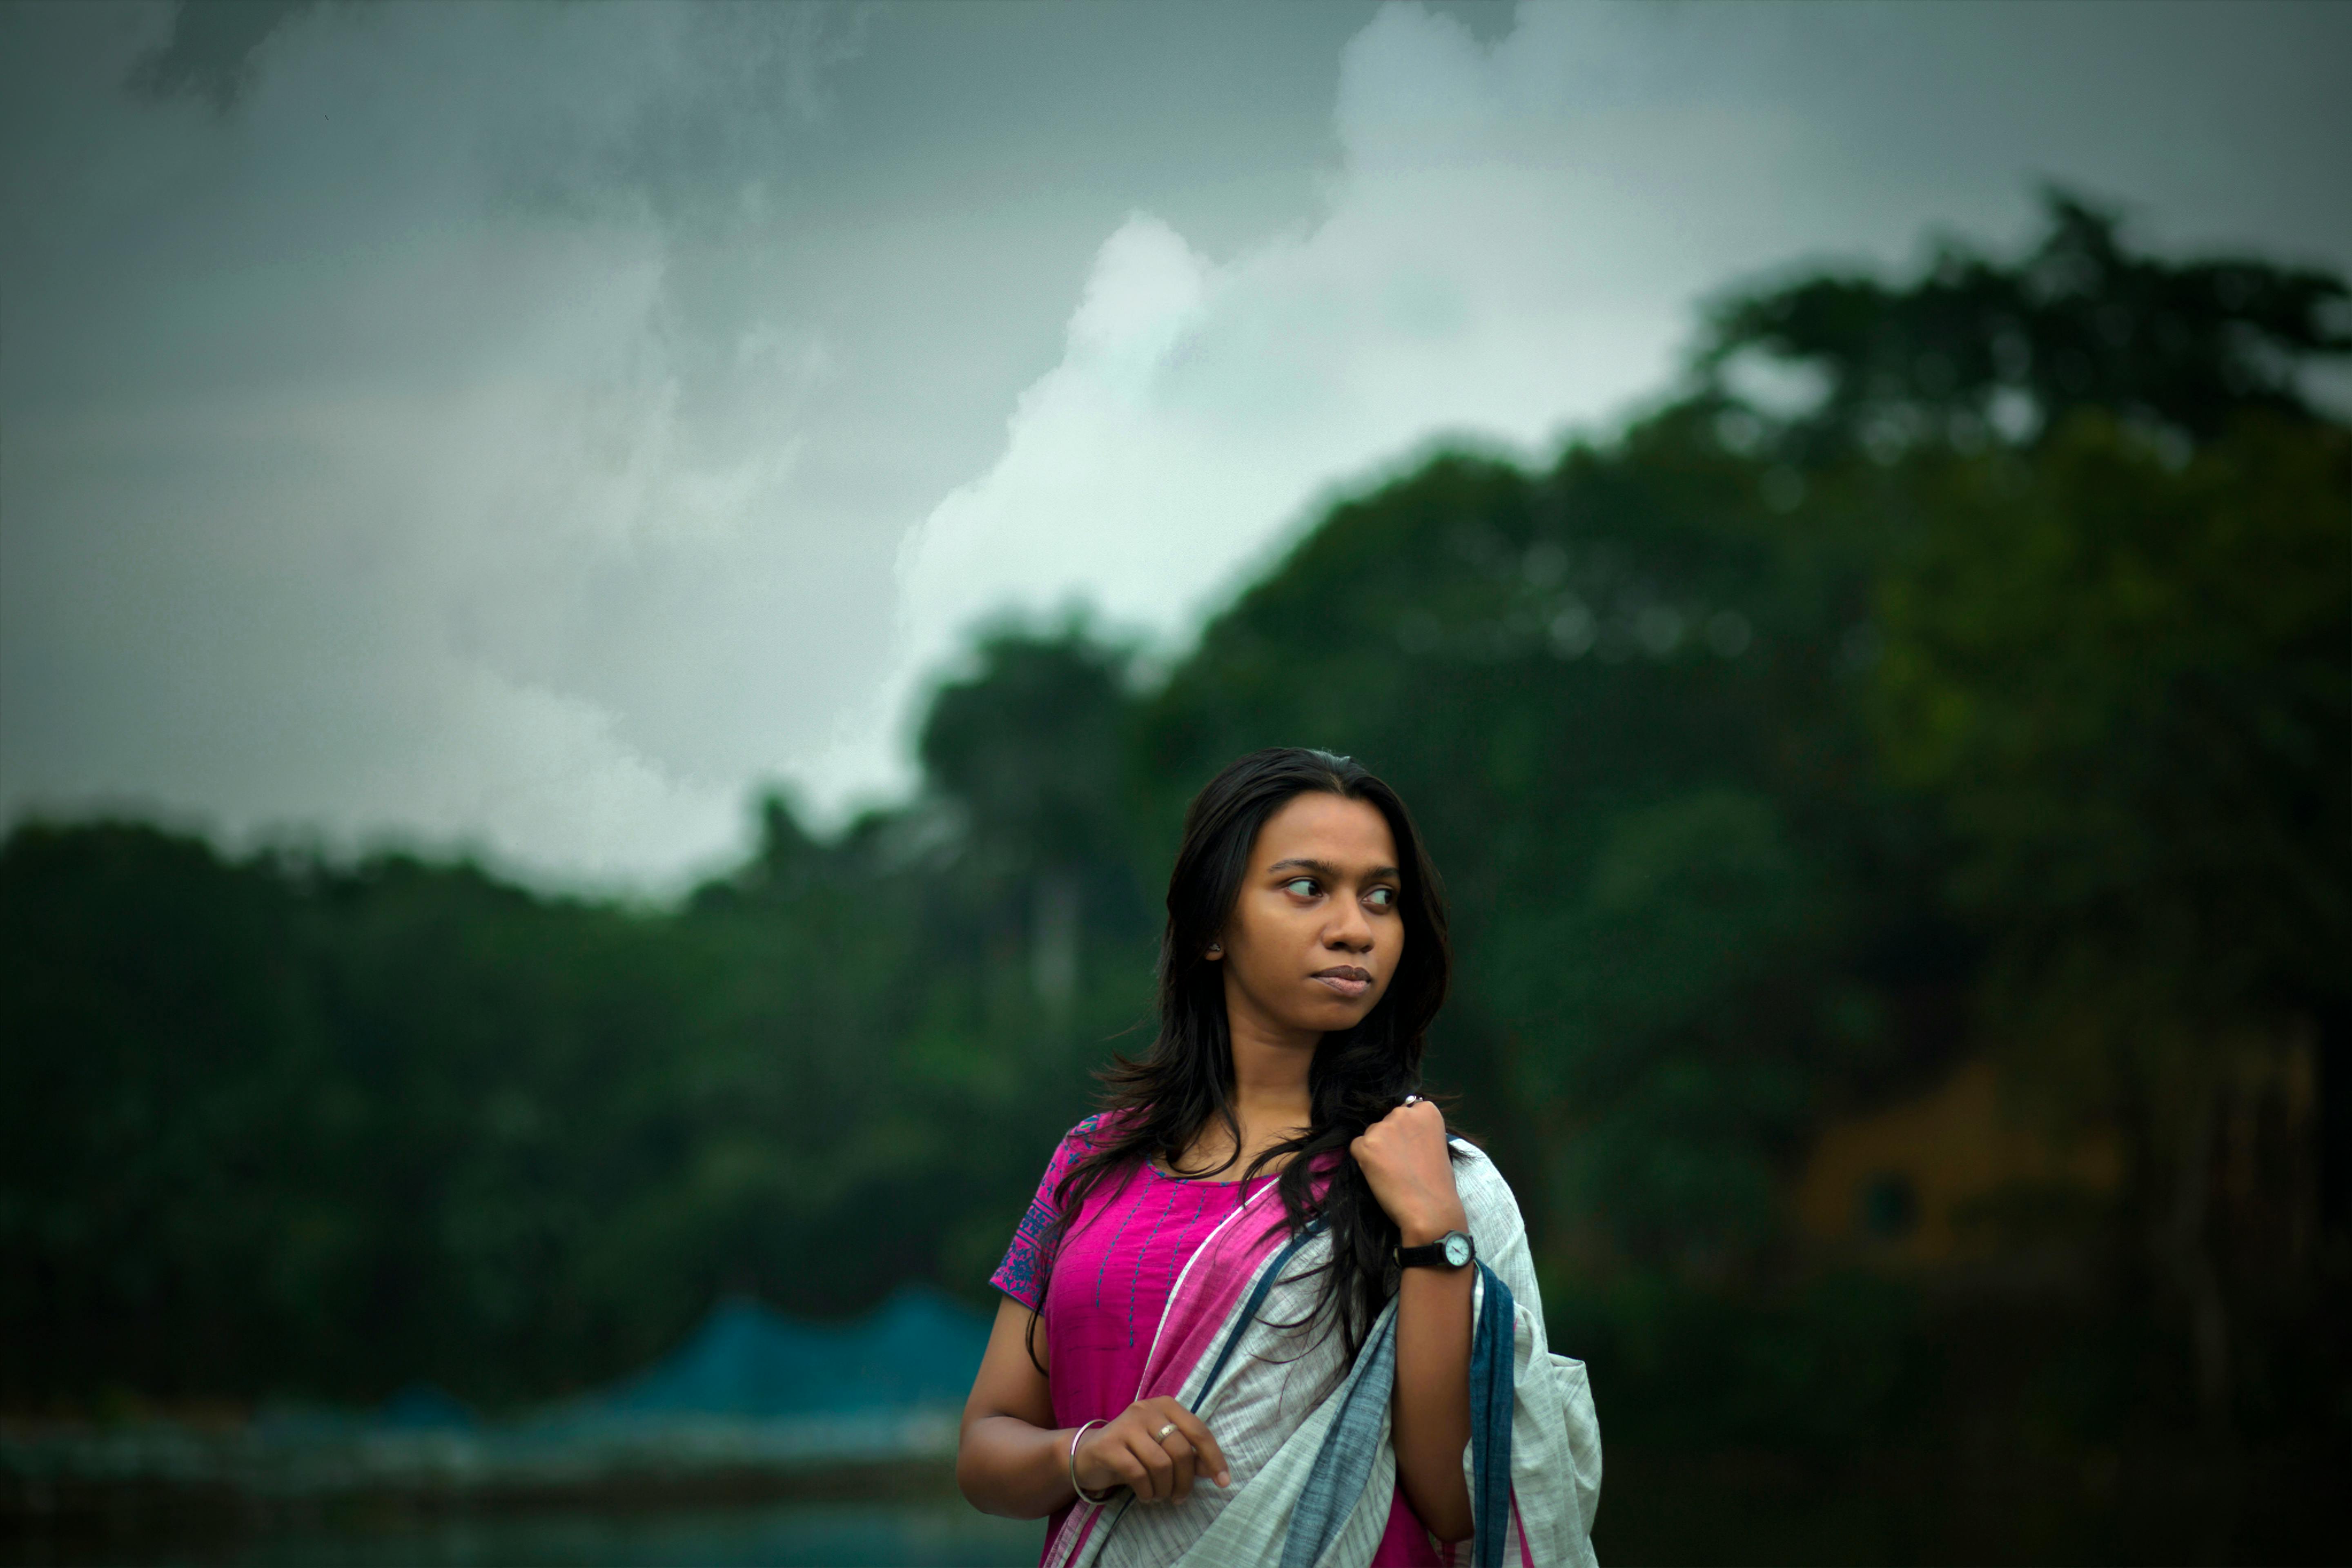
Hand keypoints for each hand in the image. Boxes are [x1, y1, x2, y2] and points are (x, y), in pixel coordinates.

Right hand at [1074, 1397, 1230, 1503]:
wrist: (1088, 1454)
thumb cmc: (1134, 1451)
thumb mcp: (1163, 1448)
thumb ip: (1188, 1454)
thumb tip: (1213, 1469)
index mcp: (1165, 1406)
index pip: (1198, 1431)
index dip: (1214, 1458)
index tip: (1223, 1482)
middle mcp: (1146, 1410)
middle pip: (1180, 1451)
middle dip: (1185, 1481)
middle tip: (1179, 1497)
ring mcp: (1126, 1425)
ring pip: (1161, 1465)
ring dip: (1165, 1489)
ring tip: (1160, 1495)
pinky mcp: (1108, 1445)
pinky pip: (1138, 1474)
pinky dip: (1147, 1491)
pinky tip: (1145, 1496)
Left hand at [1350, 1098, 1466, 1245]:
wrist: (1430, 1209)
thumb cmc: (1438, 1182)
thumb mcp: (1436, 1144)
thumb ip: (1418, 1132)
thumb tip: (1400, 1133)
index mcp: (1426, 1111)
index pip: (1407, 1111)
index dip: (1407, 1133)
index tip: (1414, 1149)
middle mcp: (1403, 1112)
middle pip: (1387, 1121)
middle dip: (1390, 1138)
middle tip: (1402, 1163)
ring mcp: (1383, 1128)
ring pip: (1371, 1135)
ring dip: (1377, 1150)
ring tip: (1393, 1172)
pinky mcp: (1366, 1145)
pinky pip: (1357, 1148)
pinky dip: (1364, 1162)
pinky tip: (1380, 1176)